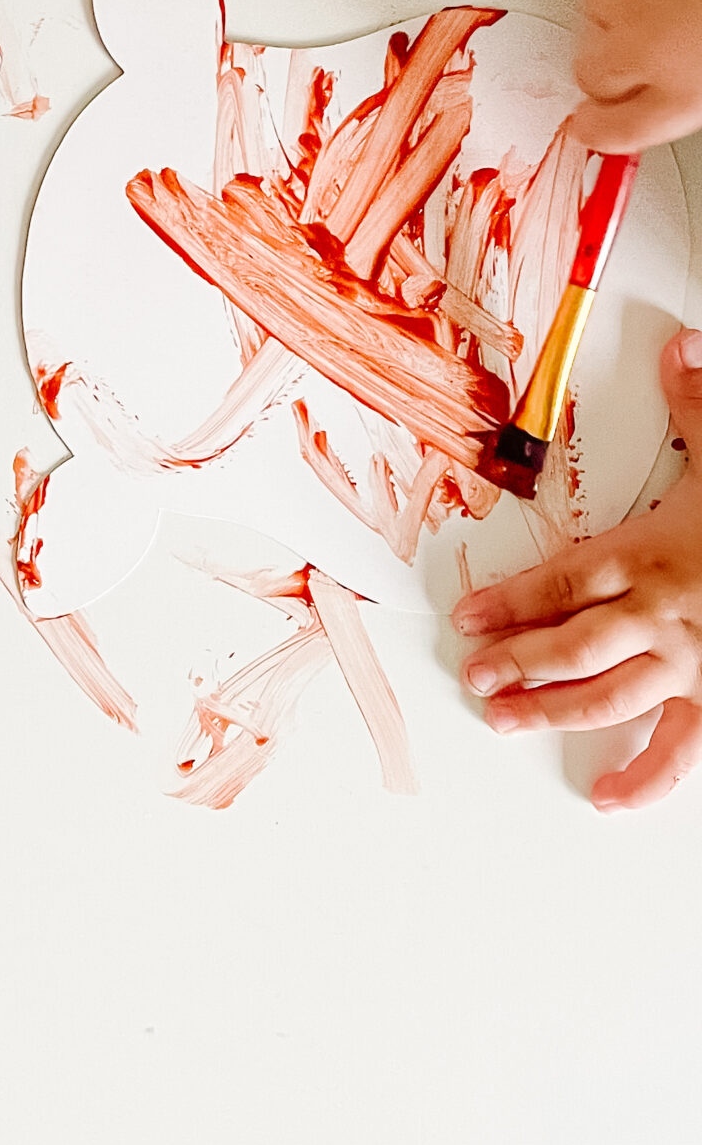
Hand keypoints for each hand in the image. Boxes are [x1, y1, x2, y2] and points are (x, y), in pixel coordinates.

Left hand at [453, 329, 701, 809]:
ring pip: (607, 697)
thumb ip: (698, 405)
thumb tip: (679, 347)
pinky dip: (646, 777)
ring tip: (503, 720)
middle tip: (472, 676)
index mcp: (651, 558)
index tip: (467, 618)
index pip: (562, 583)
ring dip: (551, 713)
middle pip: (571, 645)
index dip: (509, 601)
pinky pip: (681, 750)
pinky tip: (610, 797)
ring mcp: (692, 666)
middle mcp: (661, 617)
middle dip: (515, 662)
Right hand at [569, 0, 701, 151]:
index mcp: (689, 90)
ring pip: (591, 7)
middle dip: (613, 56)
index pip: (615, 129)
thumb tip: (664, 79)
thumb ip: (689, 75)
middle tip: (654, 24)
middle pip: (591, 72)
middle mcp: (641, 50)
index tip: (588, 126)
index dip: (599, 128)